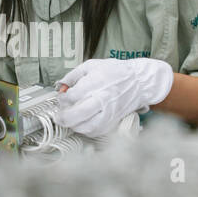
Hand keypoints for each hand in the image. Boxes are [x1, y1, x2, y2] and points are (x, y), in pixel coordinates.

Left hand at [56, 57, 173, 136]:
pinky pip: (96, 131)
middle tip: (58, 116)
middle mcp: (103, 99)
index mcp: (97, 83)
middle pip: (78, 114)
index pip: (73, 96)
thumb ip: (73, 75)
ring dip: (73, 125)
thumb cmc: (116, 72)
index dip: (62, 99)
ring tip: (69, 120)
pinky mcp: (113, 121)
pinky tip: (82, 123)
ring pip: (86, 126)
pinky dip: (85, 130)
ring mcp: (109, 112)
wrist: (139, 82)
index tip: (62, 98)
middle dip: (63, 117)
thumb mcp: (92, 65)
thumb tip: (61, 85)